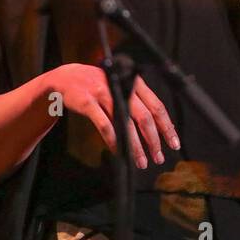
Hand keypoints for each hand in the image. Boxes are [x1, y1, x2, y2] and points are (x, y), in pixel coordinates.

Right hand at [47, 63, 179, 168]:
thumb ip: (137, 103)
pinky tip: (120, 152)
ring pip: (126, 123)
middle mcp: (121, 86)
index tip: (173, 143)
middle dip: (153, 140)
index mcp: (133, 82)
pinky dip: (114, 141)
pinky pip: (104, 125)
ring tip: (141, 161)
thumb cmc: (97, 85)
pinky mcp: (87, 102)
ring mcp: (104, 93)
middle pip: (144, 116)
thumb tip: (157, 128)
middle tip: (158, 157)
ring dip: (135, 146)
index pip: (157, 105)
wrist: (66, 77)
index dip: (166, 126)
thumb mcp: (120, 87)